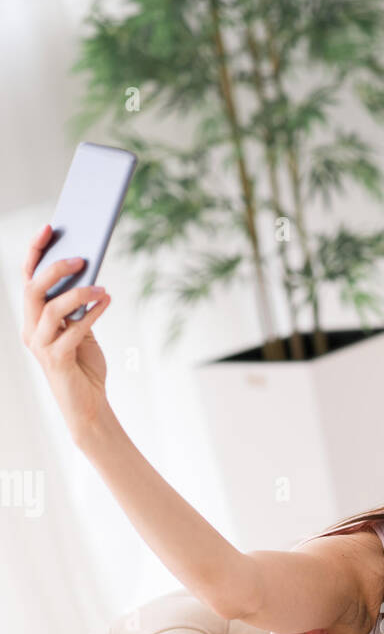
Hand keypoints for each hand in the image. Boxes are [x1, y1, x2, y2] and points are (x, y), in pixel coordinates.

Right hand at [21, 223, 112, 436]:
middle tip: (81, 257)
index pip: (27, 278)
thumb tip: (88, 271)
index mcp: (33, 318)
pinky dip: (92, 313)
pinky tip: (106, 300)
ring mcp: (41, 346)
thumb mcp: (81, 329)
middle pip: (34, 289)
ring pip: (52, 308)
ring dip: (79, 293)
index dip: (35, 252)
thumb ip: (79, 305)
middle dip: (56, 268)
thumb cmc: (84, 365)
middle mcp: (31, 330)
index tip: (50, 227)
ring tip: (101, 286)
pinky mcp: (56, 361)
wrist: (89, 405)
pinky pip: (73, 330)